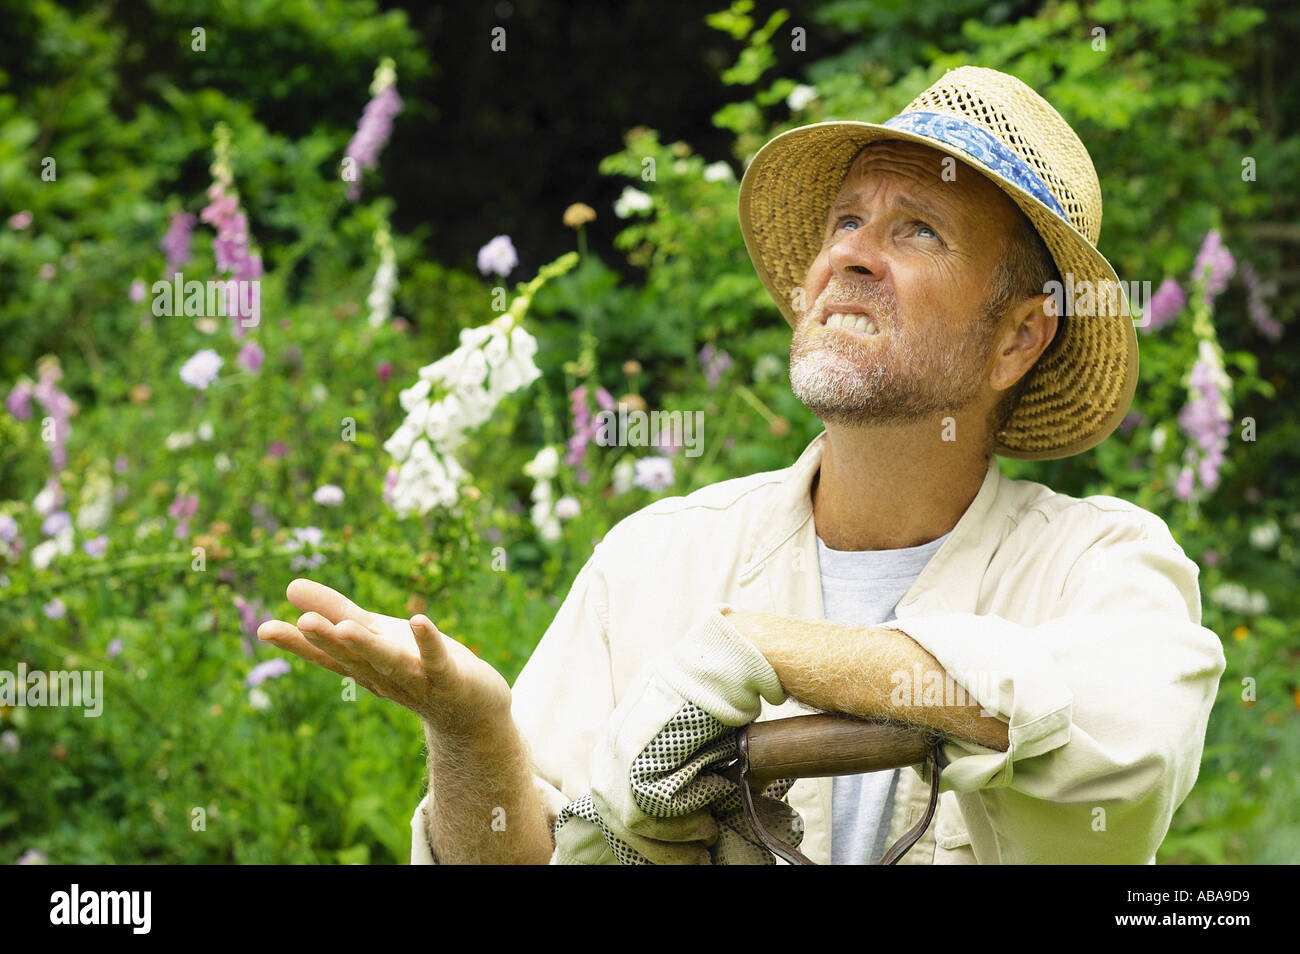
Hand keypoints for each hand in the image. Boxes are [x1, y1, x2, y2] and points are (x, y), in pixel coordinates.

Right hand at [257, 578, 511, 734]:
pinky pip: (438, 659)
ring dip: (368, 646)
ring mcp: (417, 680)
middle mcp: (384, 676)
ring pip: (389, 662)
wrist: (470, 711)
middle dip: (328, 641)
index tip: (264, 629)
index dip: (297, 642)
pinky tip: (419, 620)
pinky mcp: (450, 677)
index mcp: (363, 666)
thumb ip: (335, 611)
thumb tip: (289, 586)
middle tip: (301, 623)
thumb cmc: (416, 666)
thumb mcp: (375, 634)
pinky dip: (428, 641)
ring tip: (346, 626)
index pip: (326, 654)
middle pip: (352, 658)